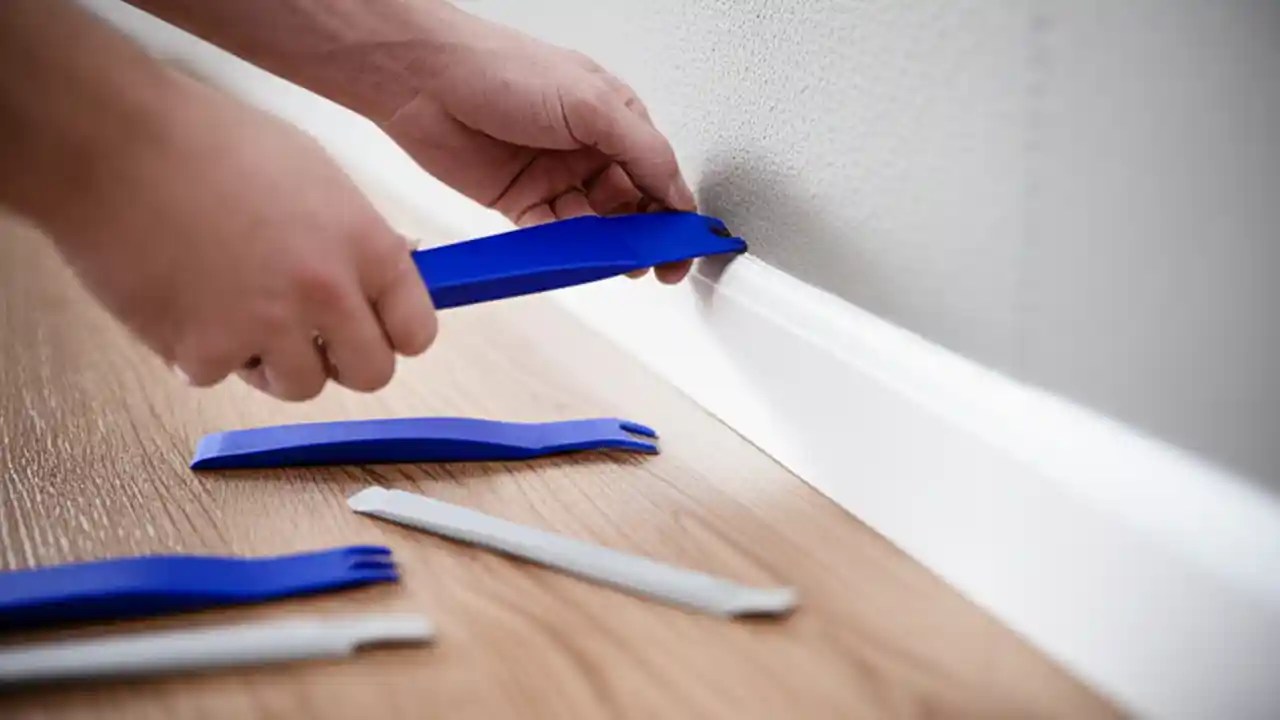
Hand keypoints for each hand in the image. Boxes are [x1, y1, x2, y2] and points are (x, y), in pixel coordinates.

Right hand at [54, 76, 435, 400]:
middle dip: (341, 360)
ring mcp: (267, 328)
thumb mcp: (314, 172)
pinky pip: (220, 376)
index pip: (417, 330)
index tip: (373, 329)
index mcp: (366, 246)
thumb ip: (356, 233)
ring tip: (234, 308)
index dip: (394, 334)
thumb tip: (397, 262)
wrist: (114, 142)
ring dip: (272, 361)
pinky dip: (200, 351)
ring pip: (299, 386)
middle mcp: (328, 294)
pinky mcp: (203, 352)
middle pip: (371, 374)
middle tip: (307, 335)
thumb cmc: (213, 141)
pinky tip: (181, 299)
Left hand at [383, 6, 697, 282]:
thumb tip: (679, 193)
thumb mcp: (592, 103)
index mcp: (613, 118)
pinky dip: (566, 250)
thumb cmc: (502, 68)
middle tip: (654, 263)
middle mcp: (587, 148)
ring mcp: (554, 176)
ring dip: (606, 247)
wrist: (424, 82)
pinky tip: (574, 255)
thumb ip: (643, 152)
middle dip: (645, 237)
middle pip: (631, 206)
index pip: (658, 173)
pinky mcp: (520, 202)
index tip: (688, 244)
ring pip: (594, 227)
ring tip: (613, 259)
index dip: (675, 211)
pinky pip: (553, 236)